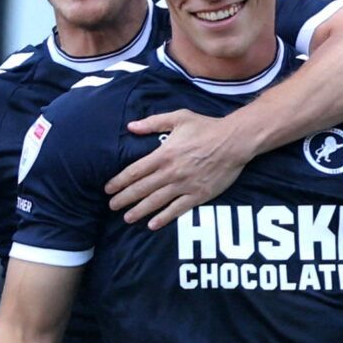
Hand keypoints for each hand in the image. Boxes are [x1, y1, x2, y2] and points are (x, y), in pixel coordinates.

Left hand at [106, 108, 252, 227]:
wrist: (234, 141)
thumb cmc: (206, 127)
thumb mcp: (179, 117)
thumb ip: (153, 123)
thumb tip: (131, 126)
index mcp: (164, 154)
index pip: (135, 171)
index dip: (119, 181)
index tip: (108, 189)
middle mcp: (171, 172)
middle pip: (141, 189)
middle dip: (124, 199)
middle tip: (111, 207)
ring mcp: (184, 185)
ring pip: (156, 201)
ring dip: (139, 211)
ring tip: (127, 218)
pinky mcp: (198, 195)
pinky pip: (177, 209)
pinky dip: (164, 218)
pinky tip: (152, 225)